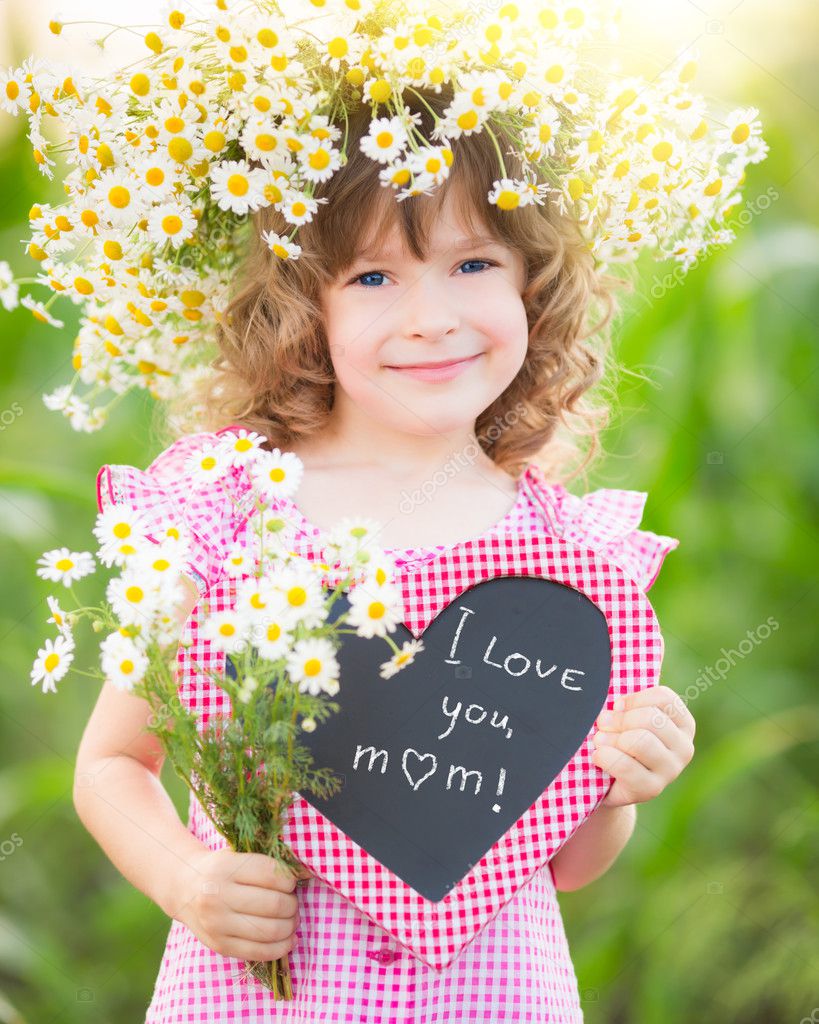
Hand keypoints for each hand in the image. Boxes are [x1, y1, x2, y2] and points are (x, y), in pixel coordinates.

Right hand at [175, 848, 310, 962]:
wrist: (185, 888)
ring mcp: (217, 924)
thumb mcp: (239, 855)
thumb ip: (269, 863)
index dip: (290, 879)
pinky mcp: (220, 946)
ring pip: (270, 930)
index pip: (272, 874)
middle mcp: (218, 896)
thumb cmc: (221, 869)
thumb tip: (306, 873)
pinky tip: (288, 939)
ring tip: (291, 919)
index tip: (292, 882)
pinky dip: (281, 947)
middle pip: (274, 904)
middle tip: (293, 903)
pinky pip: (259, 952)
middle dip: (293, 905)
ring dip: (290, 926)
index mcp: (225, 868)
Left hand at [591, 685, 695, 808]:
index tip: (618, 706)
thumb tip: (631, 654)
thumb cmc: (618, 738)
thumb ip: (631, 696)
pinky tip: (598, 757)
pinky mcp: (652, 789)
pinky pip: (625, 765)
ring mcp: (671, 770)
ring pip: (638, 741)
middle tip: (602, 724)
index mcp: (683, 723)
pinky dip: (605, 757)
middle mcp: (684, 747)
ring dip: (610, 739)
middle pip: (648, 719)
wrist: (607, 781)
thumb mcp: (628, 715)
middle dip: (617, 720)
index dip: (633, 699)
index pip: (663, 697)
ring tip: (600, 741)